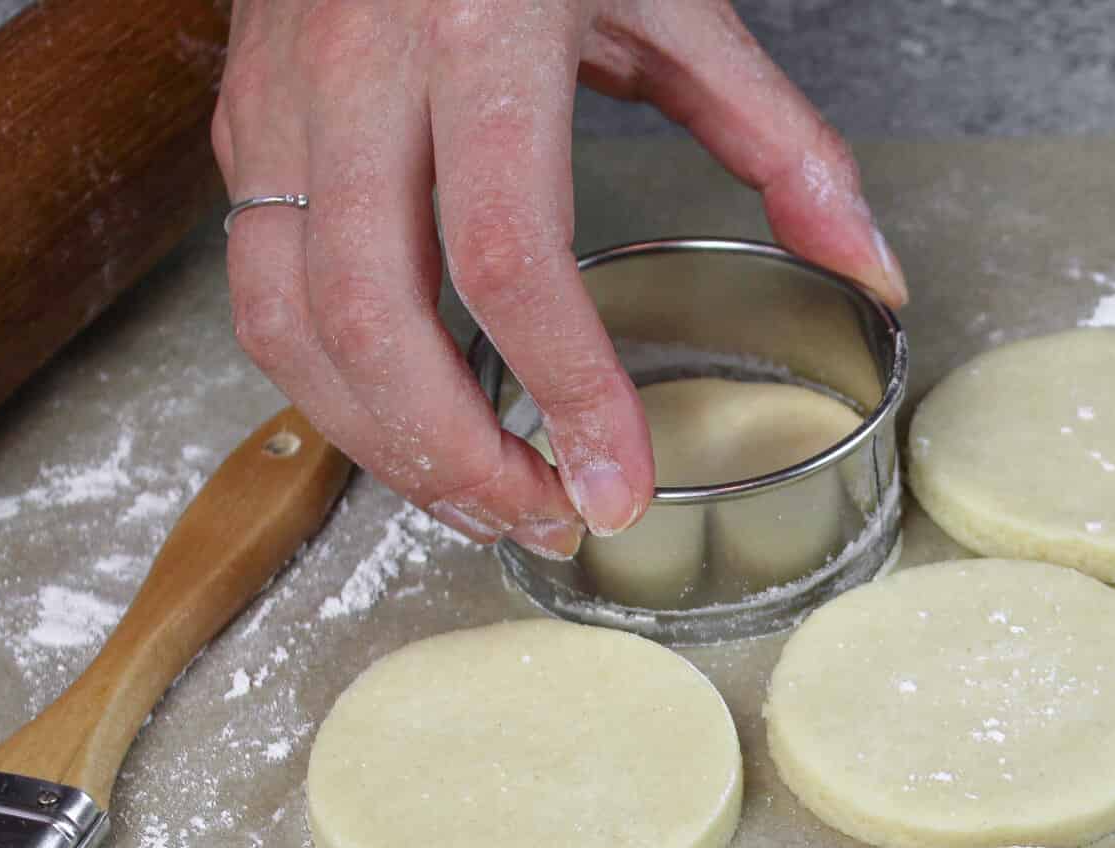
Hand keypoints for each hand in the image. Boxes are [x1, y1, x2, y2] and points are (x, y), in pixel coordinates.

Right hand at [212, 0, 906, 555]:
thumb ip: (780, 139)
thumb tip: (872, 269)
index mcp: (480, 27)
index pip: (508, 254)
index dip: (565, 393)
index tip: (617, 489)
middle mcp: (359, 68)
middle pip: (372, 316)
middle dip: (458, 457)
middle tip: (547, 530)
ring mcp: (279, 100)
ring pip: (290, 323)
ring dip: (383, 447)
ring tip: (485, 507)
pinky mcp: (241, 125)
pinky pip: (259, 291)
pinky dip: (328, 389)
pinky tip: (409, 433)